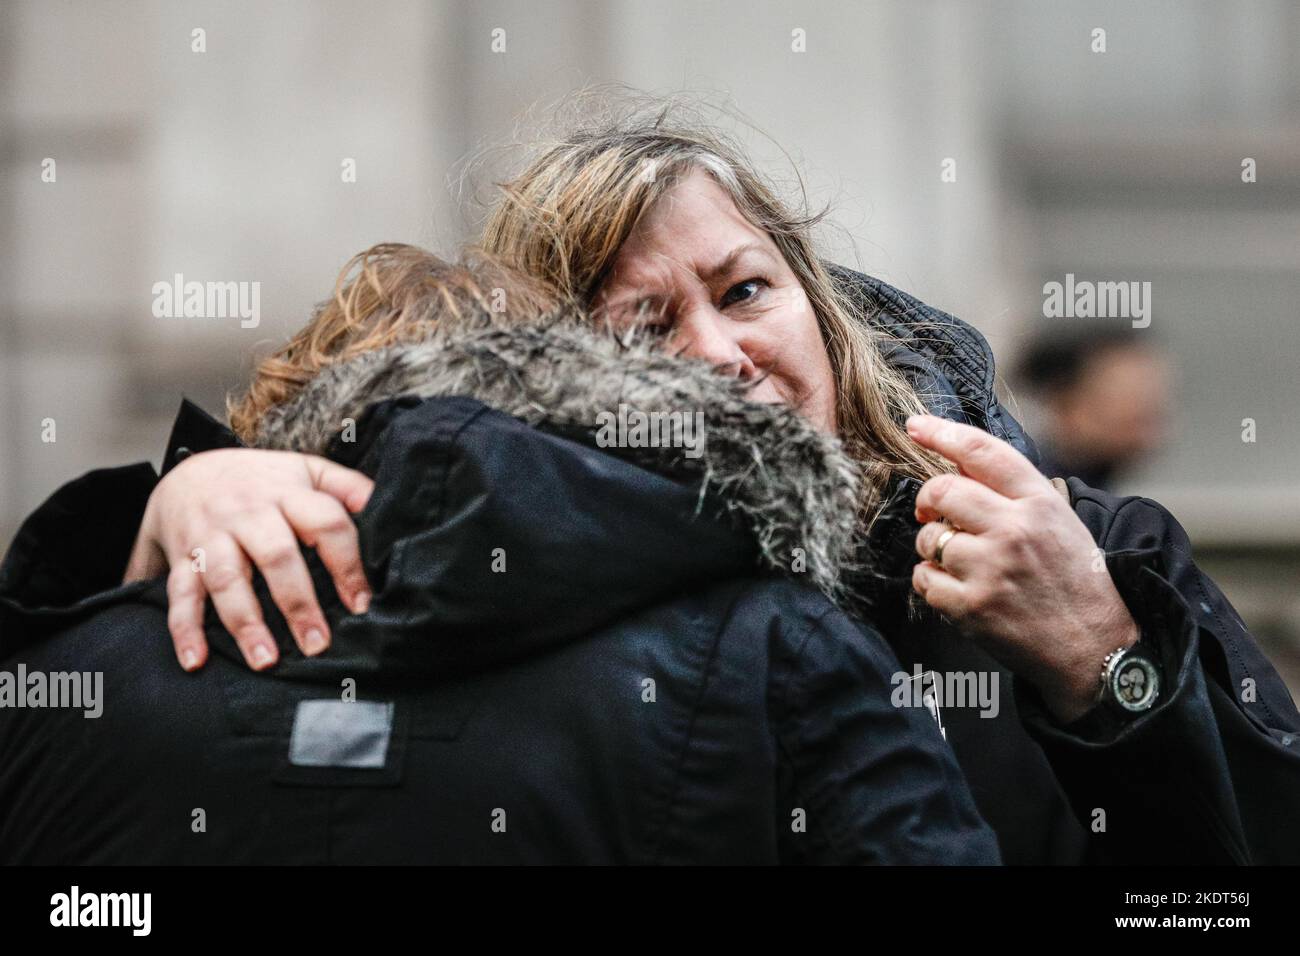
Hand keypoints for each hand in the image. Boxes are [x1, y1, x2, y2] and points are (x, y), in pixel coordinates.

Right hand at [124, 449, 374, 672]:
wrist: (188, 473)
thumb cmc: (262, 481)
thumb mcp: (306, 470)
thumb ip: (347, 486)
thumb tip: (388, 503)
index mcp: (287, 493)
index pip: (325, 524)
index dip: (346, 564)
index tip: (361, 604)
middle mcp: (248, 514)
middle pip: (276, 556)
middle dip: (298, 603)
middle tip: (318, 644)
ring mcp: (211, 537)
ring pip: (226, 580)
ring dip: (245, 623)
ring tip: (265, 660)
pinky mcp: (182, 559)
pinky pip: (179, 595)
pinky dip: (183, 630)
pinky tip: (195, 661)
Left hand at [905, 414, 1138, 722]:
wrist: (1095, 647)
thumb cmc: (1074, 580)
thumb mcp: (1059, 522)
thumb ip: (1014, 492)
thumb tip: (958, 464)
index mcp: (1039, 503)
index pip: (982, 452)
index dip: (942, 432)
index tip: (916, 426)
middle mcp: (1014, 530)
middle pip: (941, 490)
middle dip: (928, 500)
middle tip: (932, 512)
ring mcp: (991, 569)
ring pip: (928, 538)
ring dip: (933, 547)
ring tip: (961, 561)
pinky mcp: (971, 606)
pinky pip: (924, 578)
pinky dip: (931, 582)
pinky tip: (958, 588)